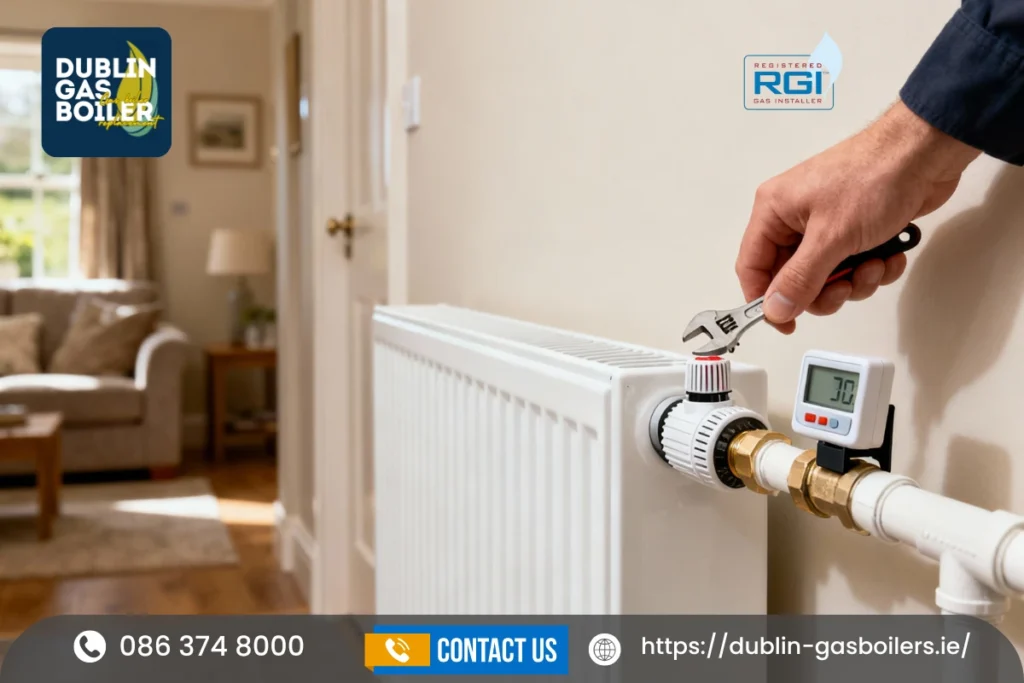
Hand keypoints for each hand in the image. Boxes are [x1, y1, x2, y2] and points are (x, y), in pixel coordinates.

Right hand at [736, 100, 979, 332]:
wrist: (927, 152)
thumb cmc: (872, 181)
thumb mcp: (831, 237)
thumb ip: (800, 279)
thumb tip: (774, 311)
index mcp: (774, 211)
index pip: (752, 266)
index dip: (764, 299)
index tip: (787, 324)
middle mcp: (794, 219)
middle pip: (792, 278)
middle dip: (824, 290)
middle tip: (846, 287)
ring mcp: (826, 224)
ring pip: (826, 277)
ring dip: (855, 281)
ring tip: (875, 263)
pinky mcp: (855, 229)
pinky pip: (852, 266)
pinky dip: (873, 268)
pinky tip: (891, 254)